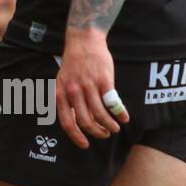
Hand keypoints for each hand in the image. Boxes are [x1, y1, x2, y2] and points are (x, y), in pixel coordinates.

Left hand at [55, 30, 128, 148]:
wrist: (83, 41)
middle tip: (105, 134)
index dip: (76, 136)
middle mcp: (73, 91)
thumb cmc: (73, 64)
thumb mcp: (61, 81)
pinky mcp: (103, 80)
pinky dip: (120, 113)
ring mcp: (88, 85)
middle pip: (85, 121)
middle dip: (97, 132)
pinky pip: (112, 102)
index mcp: (61, 93)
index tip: (85, 145)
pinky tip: (124, 117)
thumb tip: (73, 122)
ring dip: (109, 125)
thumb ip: (66, 100)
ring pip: (100, 114)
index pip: (67, 122)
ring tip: (115, 127)